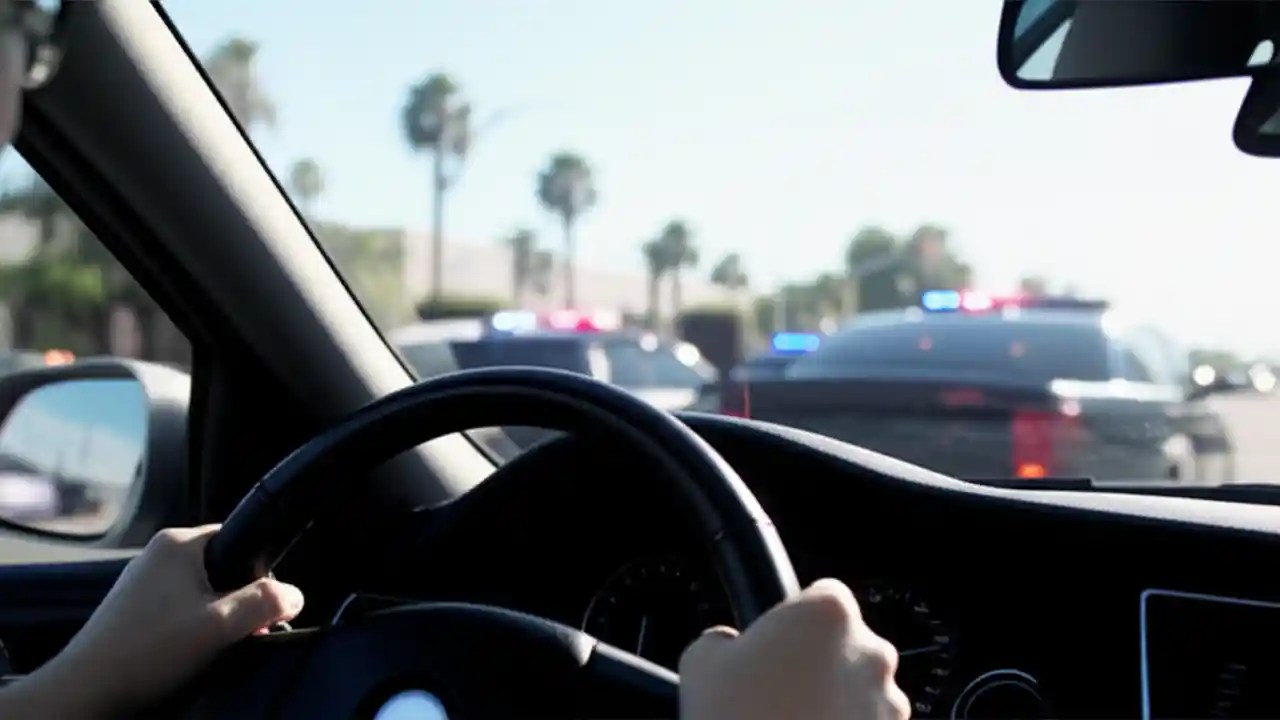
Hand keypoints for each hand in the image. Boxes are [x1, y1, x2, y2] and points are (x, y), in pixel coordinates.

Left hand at [1, 525, 303, 718]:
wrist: (88, 689)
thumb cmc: (148, 650)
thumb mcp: (220, 625)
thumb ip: (265, 603)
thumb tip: (295, 594)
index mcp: (178, 543)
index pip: (238, 538)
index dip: (259, 573)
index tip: (262, 606)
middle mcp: (159, 554)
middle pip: (222, 567)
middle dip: (239, 601)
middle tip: (242, 632)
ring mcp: (143, 581)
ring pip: (202, 590)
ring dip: (216, 617)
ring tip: (213, 646)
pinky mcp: (134, 608)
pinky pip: (180, 607)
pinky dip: (192, 627)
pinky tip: (189, 651)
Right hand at [679, 578, 909, 719]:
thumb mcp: (701, 661)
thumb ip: (722, 637)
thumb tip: (727, 644)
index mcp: (828, 613)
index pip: (822, 594)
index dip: (794, 619)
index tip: (775, 644)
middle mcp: (870, 651)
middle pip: (846, 641)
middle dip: (818, 661)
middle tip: (776, 689)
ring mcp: (887, 701)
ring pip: (860, 686)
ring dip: (834, 698)